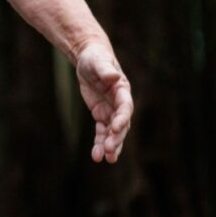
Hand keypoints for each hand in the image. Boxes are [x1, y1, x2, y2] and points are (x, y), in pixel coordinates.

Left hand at [73, 41, 133, 164]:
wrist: (90, 59)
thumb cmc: (95, 57)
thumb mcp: (97, 61)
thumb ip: (105, 69)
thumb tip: (113, 76)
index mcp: (122, 89)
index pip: (125, 107)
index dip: (122, 118)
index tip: (115, 129)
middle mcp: (119, 102)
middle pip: (121, 124)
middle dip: (116, 138)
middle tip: (109, 151)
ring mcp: (111, 110)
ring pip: (112, 132)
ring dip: (109, 145)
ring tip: (105, 158)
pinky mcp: (101, 115)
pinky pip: (101, 132)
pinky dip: (99, 143)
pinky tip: (96, 155)